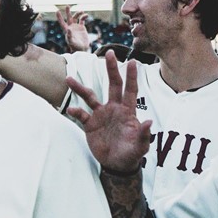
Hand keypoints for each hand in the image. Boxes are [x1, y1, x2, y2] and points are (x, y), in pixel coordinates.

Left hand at [57, 5, 89, 51]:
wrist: (82, 49)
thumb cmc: (75, 47)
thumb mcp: (71, 42)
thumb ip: (69, 36)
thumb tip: (68, 29)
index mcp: (66, 30)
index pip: (62, 22)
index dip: (59, 17)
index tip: (57, 11)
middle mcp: (71, 27)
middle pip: (68, 17)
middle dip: (68, 12)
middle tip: (67, 5)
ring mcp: (76, 27)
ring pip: (76, 17)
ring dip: (78, 13)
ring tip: (82, 11)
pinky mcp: (82, 28)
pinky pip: (82, 20)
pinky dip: (84, 16)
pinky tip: (86, 15)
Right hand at [66, 50, 151, 171]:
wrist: (116, 165)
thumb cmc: (131, 154)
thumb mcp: (140, 147)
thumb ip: (144, 135)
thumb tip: (149, 122)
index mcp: (127, 111)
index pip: (130, 90)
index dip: (131, 76)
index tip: (132, 61)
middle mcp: (114, 108)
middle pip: (112, 85)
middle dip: (111, 69)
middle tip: (110, 52)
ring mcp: (101, 115)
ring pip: (90, 96)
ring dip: (80, 88)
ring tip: (69, 79)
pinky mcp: (90, 124)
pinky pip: (81, 115)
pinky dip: (75, 111)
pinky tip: (70, 110)